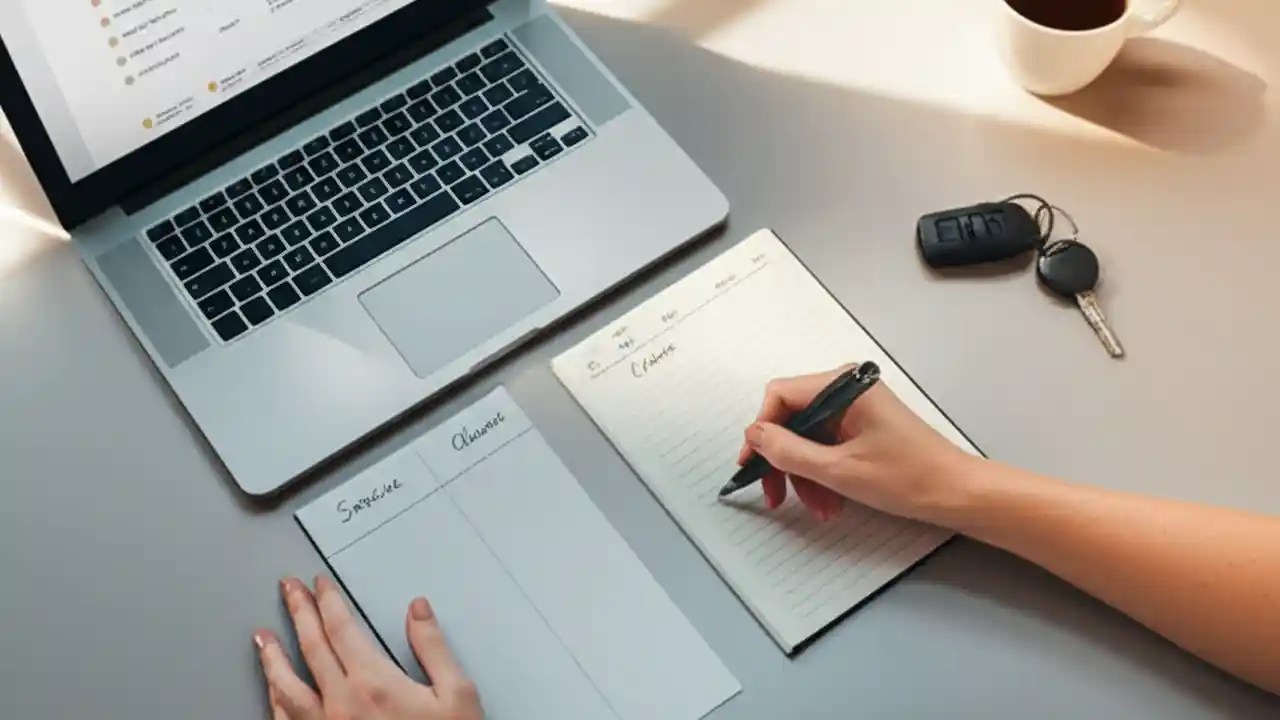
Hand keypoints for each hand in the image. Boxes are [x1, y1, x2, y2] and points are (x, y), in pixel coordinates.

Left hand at [254, 576, 482, 719]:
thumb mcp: (457, 694)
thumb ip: (434, 647)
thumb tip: (418, 610)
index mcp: (374, 683)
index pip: (341, 628)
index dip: (327, 600)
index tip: (319, 585)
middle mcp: (342, 704)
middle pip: (312, 646)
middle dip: (298, 612)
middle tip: (289, 589)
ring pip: (286, 685)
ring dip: (272, 656)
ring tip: (262, 637)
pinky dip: (274, 698)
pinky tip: (271, 689)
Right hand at [737, 364, 976, 523]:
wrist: (958, 493)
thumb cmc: (906, 478)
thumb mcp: (839, 470)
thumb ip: (789, 451)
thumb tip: (754, 435)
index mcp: (843, 386)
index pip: (781, 396)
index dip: (761, 431)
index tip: (752, 466)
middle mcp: (847, 388)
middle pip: (793, 418)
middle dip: (784, 461)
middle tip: (777, 497)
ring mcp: (856, 407)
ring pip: (809, 437)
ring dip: (805, 474)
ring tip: (818, 509)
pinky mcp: (864, 426)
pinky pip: (828, 444)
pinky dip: (823, 472)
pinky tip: (830, 501)